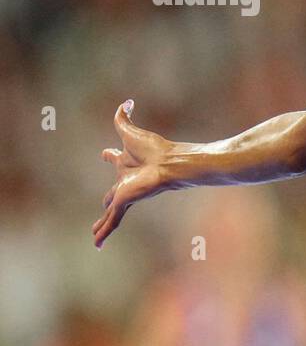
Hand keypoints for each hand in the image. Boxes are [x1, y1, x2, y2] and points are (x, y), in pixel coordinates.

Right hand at [93, 100, 174, 248]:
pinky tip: (97, 244)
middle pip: (112, 192)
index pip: (115, 159)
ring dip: (103, 223)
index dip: (109, 155)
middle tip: (105, 205)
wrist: (170, 164)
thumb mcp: (131, 131)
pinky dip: (104, 232)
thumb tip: (127, 101)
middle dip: (108, 199)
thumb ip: (124, 117)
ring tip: (95, 234)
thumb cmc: (155, 148)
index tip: (104, 153)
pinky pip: (112, 221)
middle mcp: (126, 180)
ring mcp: (126, 194)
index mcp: (127, 162)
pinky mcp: (125, 203)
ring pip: (111, 212)